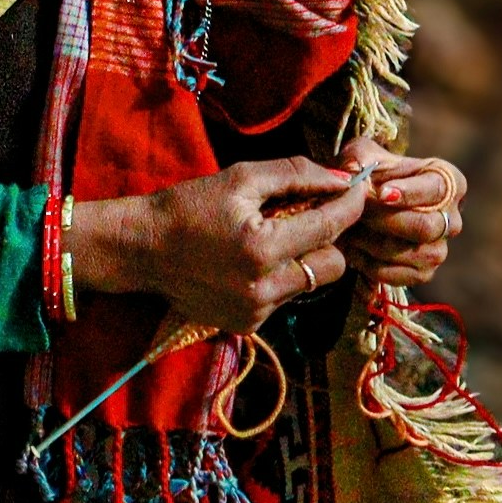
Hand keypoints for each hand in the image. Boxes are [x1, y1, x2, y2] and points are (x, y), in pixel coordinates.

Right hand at [73, 155, 372, 336]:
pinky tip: (253, 262)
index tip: (359, 188)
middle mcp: (265, 288)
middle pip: (333, 266)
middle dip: (330, 238)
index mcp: (263, 248)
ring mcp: (257, 312)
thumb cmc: (189, 206)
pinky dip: (281, 278)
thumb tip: (340, 178)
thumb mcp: (240, 178)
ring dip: (305, 259)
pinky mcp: (248, 326)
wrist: (142, 249)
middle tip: (312, 215)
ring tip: (276, 237)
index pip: (329, 227)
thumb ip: (295, 175)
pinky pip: (286, 299)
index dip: (350, 205)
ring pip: (311, 285)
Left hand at [340, 137, 465, 289]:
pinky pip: (400, 275)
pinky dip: (371, 263)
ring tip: (349, 228)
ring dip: (375, 242)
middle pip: (427, 227)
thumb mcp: (363, 154)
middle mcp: (452, 218)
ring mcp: (440, 249)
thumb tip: (357, 178)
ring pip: (414, 254)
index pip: (437, 189)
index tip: (382, 193)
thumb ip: (360, 159)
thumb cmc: (368, 172)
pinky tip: (352, 247)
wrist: (360, 204)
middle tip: (356, 212)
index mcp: (448, 180)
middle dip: (386, 220)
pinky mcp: (423, 273)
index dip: (410, 193)